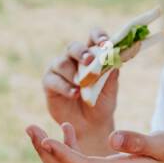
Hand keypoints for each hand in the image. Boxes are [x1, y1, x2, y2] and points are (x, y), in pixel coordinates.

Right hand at [42, 27, 142, 153]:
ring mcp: (59, 70)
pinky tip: (74, 94)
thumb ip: (111, 76)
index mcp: (91, 55)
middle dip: (82, 52)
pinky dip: (65, 87)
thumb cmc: (102, 104)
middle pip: (73, 47)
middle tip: (90, 60)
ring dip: (73, 73)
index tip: (105, 43)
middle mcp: (73, 59)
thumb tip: (114, 61)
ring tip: (82, 85)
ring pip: (62, 63)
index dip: (98, 36)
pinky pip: (54, 80)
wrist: (91, 126)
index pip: (93, 38)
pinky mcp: (49, 83)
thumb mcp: (110, 91)